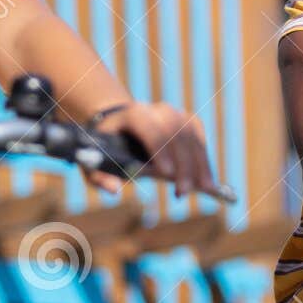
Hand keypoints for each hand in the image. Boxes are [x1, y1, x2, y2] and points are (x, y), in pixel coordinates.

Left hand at [85, 101, 216, 198]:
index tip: (166, 174)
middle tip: (183, 192)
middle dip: (181, 164)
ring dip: (199, 164)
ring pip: (191, 137)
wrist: (121, 125)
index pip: (148, 127)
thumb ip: (101, 177)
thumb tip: (115, 190)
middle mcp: (157, 110)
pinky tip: (208, 182)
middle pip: (174, 133)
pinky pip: (200, 140)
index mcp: (131, 114)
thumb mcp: (95, 162)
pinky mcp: (188, 122)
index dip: (159, 148)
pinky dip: (205, 161)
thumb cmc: (106, 148)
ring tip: (204, 190)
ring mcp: (175, 114)